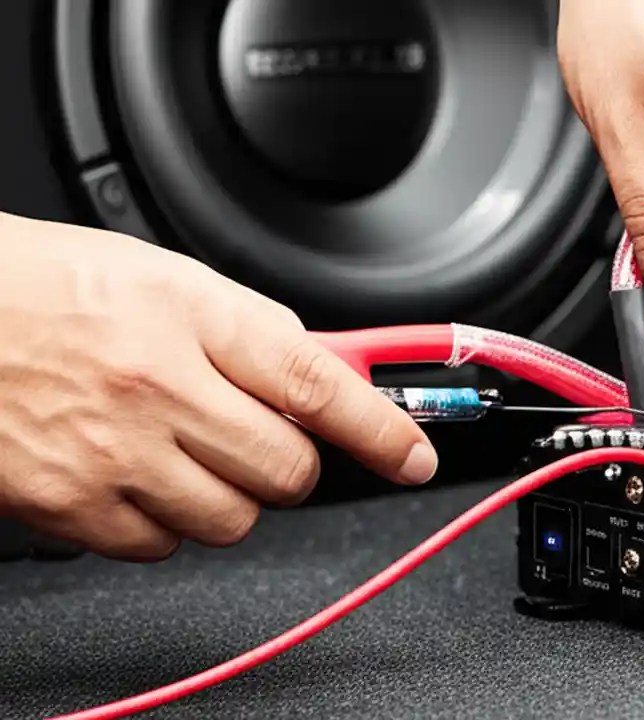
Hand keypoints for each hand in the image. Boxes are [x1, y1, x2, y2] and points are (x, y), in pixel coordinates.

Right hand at [0, 213, 436, 560]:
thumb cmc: (47, 289)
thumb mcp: (165, 279)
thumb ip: (255, 330)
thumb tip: (331, 375)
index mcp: (189, 316)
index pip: (316, 384)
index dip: (382, 429)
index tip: (414, 455)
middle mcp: (155, 388)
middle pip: (286, 470)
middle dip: (289, 460)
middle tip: (254, 433)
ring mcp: (110, 454)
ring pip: (233, 519)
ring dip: (227, 493)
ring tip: (179, 447)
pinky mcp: (69, 507)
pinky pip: (162, 545)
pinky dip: (163, 520)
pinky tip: (132, 471)